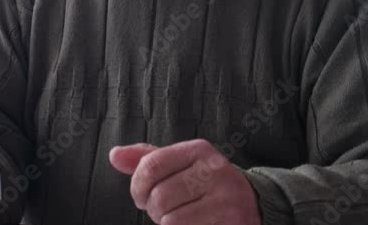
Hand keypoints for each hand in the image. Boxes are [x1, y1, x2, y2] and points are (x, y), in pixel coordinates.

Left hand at [110, 139, 260, 224]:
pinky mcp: (232, 223)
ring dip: (167, 224)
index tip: (139, 196)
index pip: (151, 165)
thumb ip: (147, 160)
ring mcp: (227, 199)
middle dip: (154, 209)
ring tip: (179, 218)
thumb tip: (114, 155)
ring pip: (171, 220)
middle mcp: (215, 171)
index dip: (137, 186)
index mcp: (200, 150)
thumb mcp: (180, 165)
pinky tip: (192, 224)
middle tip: (164, 211)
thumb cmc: (205, 183)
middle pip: (159, 196)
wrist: (253, 203)